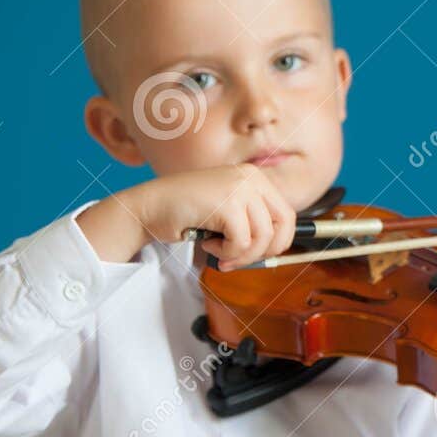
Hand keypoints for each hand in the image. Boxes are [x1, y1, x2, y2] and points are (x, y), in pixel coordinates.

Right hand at [125, 164, 298, 269]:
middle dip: (264, 251)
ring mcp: (240, 188)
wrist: (148, 206)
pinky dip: (227, 253)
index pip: (287, 215)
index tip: (255, 254)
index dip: (276, 242)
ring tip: (219, 252)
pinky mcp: (228, 203)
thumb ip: (252, 222)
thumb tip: (278, 249)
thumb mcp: (227, 212)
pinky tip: (208, 244)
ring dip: (241, 255)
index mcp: (254, 178)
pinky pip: (242, 242)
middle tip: (239, 259)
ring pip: (263, 237)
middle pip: (283, 226)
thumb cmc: (185, 213)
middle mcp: (251, 178)